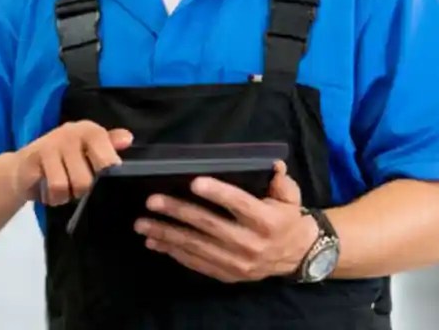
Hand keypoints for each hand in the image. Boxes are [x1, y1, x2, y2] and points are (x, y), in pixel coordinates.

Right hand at [11, 121, 133, 204]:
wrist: (21, 169)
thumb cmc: (62, 162)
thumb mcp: (88, 155)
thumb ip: (109, 148)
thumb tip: (128, 138)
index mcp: (90, 131)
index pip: (109, 156)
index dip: (109, 174)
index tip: (103, 182)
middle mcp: (72, 132)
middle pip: (92, 177)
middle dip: (86, 191)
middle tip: (79, 189)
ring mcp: (52, 143)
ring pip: (73, 185)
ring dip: (68, 196)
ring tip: (64, 191)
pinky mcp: (36, 156)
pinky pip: (55, 187)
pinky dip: (55, 198)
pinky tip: (51, 193)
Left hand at [134, 161, 319, 282]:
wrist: (297, 256)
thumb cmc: (287, 218)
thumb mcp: (290, 197)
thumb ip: (280, 180)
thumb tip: (272, 163)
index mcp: (267, 221)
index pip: (240, 205)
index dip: (218, 193)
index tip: (193, 182)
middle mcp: (251, 244)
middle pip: (210, 226)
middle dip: (178, 212)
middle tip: (152, 201)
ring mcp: (237, 263)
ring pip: (196, 246)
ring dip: (166, 234)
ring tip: (141, 224)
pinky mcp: (226, 274)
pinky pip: (196, 263)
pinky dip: (173, 252)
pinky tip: (154, 241)